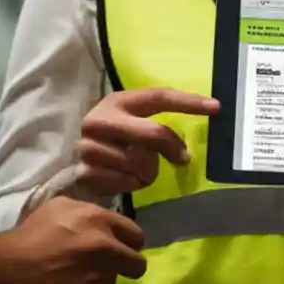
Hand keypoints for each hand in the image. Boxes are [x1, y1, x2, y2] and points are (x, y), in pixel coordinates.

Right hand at [0, 196, 146, 283]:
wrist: (8, 269)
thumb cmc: (30, 235)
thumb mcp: (59, 207)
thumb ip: (88, 212)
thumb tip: (105, 221)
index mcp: (99, 219)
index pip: (136, 235)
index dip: (128, 243)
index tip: (120, 247)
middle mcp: (105, 246)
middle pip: (137, 264)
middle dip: (125, 266)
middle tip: (108, 267)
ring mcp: (99, 277)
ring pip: (115, 283)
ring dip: (102, 281)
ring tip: (79, 277)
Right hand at [75, 87, 219, 197]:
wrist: (68, 163)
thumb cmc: (110, 140)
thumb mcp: (128, 122)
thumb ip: (151, 125)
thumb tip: (186, 148)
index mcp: (116, 102)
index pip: (158, 97)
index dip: (188, 101)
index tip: (215, 107)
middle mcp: (100, 121)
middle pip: (153, 134)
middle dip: (172, 148)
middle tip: (183, 158)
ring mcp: (90, 148)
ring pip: (143, 165)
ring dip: (148, 172)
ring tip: (136, 169)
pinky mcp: (86, 173)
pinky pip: (129, 183)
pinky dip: (132, 185)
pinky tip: (122, 179)